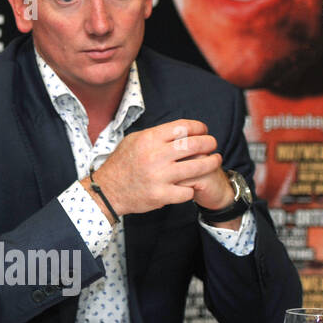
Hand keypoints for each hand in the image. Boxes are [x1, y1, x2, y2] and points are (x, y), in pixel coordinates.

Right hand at [86, 120, 222, 218]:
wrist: (107, 190)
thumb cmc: (122, 164)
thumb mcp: (133, 141)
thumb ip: (155, 134)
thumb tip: (180, 129)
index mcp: (148, 139)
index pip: (182, 127)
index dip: (198, 127)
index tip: (203, 130)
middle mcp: (155, 156)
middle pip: (195, 145)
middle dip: (209, 143)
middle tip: (213, 144)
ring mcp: (159, 177)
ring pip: (198, 167)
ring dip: (211, 163)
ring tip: (215, 160)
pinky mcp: (161, 195)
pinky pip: (188, 191)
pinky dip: (192, 188)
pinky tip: (191, 185)